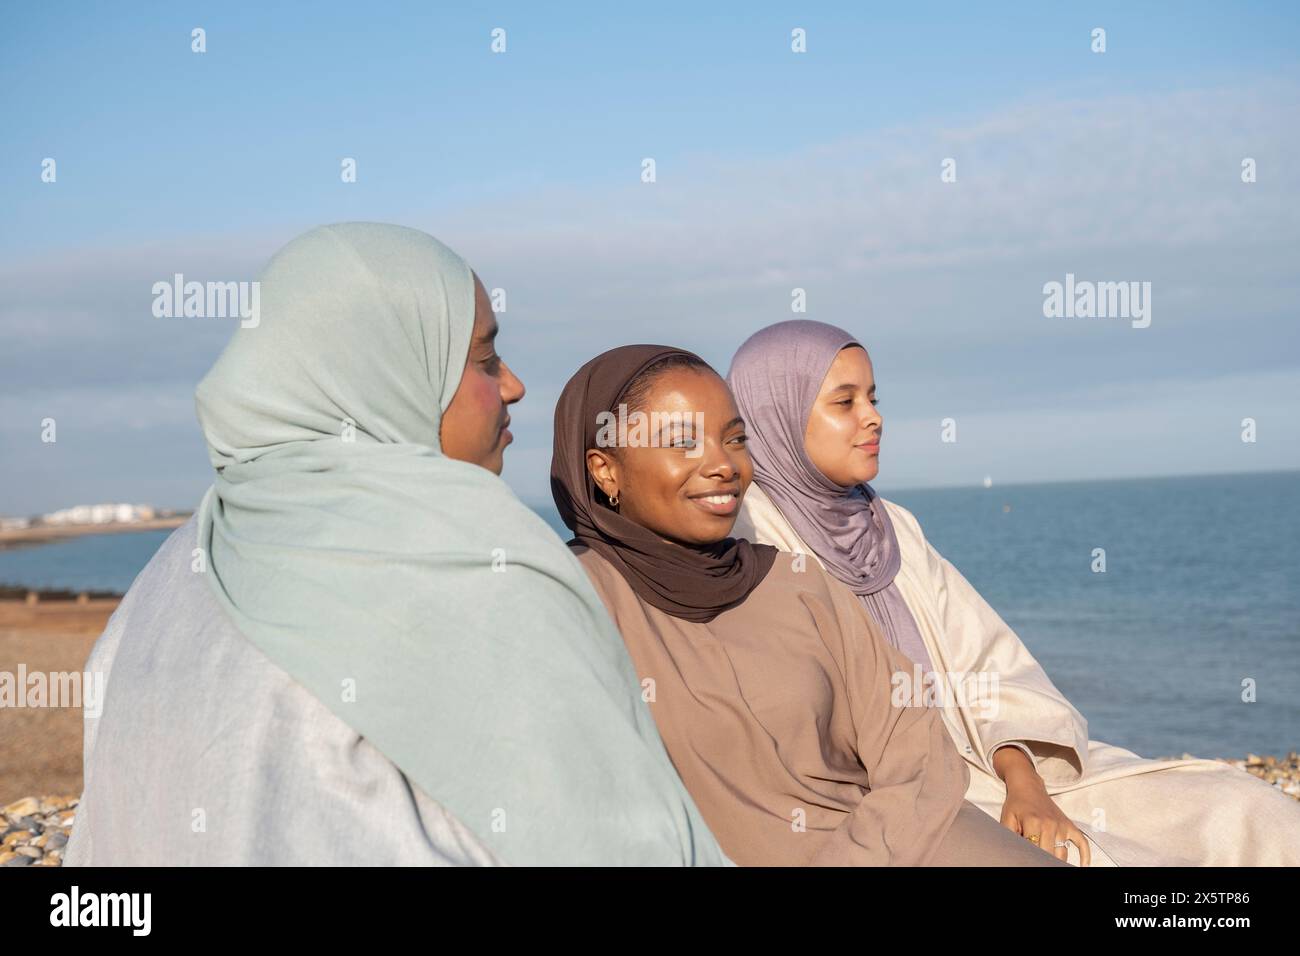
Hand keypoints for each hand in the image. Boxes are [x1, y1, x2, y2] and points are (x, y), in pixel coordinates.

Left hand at [994, 747, 1090, 865]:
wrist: (1028, 787)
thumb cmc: (1016, 805)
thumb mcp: (1007, 819)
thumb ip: (1009, 836)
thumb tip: (1014, 852)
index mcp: (1033, 823)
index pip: (1034, 850)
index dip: (1030, 858)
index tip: (1028, 861)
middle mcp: (1050, 824)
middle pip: (1049, 854)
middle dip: (1043, 860)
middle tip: (1038, 861)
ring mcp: (1062, 825)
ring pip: (1063, 853)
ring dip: (1057, 860)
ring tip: (1050, 863)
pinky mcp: (1070, 825)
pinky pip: (1082, 843)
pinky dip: (1085, 855)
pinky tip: (1083, 865)